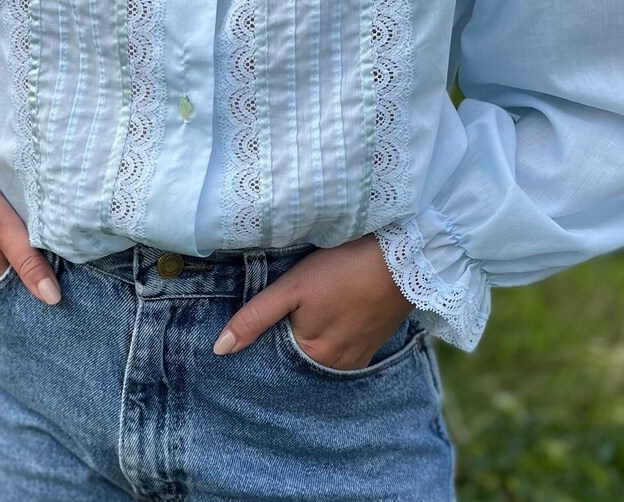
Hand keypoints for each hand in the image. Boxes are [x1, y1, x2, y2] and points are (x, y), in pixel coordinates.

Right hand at [0, 145, 61, 304]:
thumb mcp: (4, 228)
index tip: (68, 267)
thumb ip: (28, 263)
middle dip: (34, 272)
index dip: (47, 280)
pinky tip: (10, 241)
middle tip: (57, 251)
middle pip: (13, 285)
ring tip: (37, 244)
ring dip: (17, 262)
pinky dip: (1, 255)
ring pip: (1, 274)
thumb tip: (54, 299)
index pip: (26, 295)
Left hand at [211, 233, 414, 369]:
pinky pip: (341, 346)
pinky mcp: (373, 342)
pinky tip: (326, 312)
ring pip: (319, 352)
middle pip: (298, 357)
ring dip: (308, 336)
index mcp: (314, 358)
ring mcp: (359, 356)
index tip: (251, 322)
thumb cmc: (344, 268)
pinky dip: (329, 333)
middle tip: (277, 310)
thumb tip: (219, 350)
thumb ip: (256, 317)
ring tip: (301, 309)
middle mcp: (337, 367)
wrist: (404, 256)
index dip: (260, 342)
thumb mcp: (293, 287)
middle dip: (283, 340)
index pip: (274, 360)